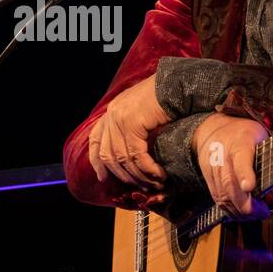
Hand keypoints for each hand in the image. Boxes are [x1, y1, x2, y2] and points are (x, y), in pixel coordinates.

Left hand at [88, 73, 170, 188]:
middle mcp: (112, 115)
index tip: (102, 178)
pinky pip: (137, 155)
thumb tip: (131, 154)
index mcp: (112, 112)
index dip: (96, 161)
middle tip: (137, 187)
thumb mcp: (142, 112)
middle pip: (108, 154)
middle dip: (122, 175)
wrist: (177, 84)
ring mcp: (120, 119)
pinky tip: (159, 174)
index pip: (95, 140)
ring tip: (152, 184)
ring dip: (139, 175)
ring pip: (123, 158)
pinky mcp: (132, 124)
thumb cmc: (165, 98)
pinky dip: (148, 169)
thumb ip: (132, 127)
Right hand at [192, 113, 272, 218]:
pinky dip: (233, 212)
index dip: (244, 174)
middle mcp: (222, 159)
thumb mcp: (263, 140)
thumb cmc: (243, 135)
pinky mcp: (210, 184)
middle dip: (246, 203)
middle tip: (264, 211)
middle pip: (229, 184)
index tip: (249, 186)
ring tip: (259, 214)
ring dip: (242, 211)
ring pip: (224, 197)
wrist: (212, 132)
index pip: (240, 159)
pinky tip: (246, 215)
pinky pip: (220, 202)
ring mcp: (214, 172)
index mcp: (239, 143)